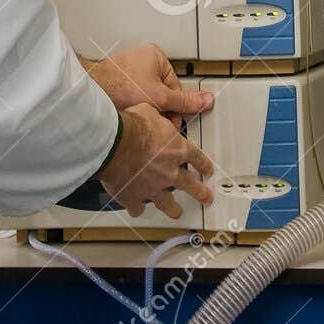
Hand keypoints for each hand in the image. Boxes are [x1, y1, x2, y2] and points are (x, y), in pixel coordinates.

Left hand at [85, 42, 212, 122]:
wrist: (91, 91)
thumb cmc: (119, 86)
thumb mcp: (160, 97)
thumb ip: (184, 101)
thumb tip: (204, 100)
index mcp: (156, 56)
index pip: (176, 85)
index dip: (175, 106)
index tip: (172, 119)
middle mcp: (142, 60)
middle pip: (162, 92)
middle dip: (160, 108)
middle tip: (155, 119)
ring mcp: (128, 71)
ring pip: (148, 97)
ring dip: (147, 109)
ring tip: (139, 114)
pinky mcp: (118, 83)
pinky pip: (134, 98)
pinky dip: (134, 107)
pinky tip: (129, 113)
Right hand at [98, 104, 215, 218]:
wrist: (114, 145)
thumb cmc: (132, 127)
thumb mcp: (151, 111)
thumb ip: (159, 116)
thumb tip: (161, 112)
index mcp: (177, 150)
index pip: (197, 158)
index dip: (204, 165)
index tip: (208, 170)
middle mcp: (169, 172)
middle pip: (190, 185)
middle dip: (200, 193)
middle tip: (206, 198)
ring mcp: (153, 187)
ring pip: (168, 203)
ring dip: (173, 209)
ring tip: (178, 212)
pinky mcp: (134, 197)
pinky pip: (138, 207)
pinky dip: (136, 208)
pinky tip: (137, 210)